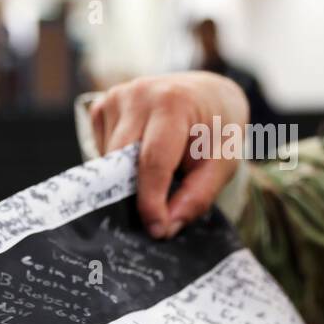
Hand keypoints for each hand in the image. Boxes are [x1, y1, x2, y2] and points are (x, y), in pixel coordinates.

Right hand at [89, 71, 247, 238]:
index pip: (152, 161)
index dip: (151, 200)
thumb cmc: (217, 130)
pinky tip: (138, 154)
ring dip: (125, 176)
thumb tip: (165, 227)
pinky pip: (100, 149)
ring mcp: (116, 97)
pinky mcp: (101, 105)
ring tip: (155, 172)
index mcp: (173, 103)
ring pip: (107, 158)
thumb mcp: (223, 163)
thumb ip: (197, 196)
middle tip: (150, 216)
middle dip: (132, 193)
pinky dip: (115, 163)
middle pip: (120, 160)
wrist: (208, 94)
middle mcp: (139, 94)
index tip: (156, 230)